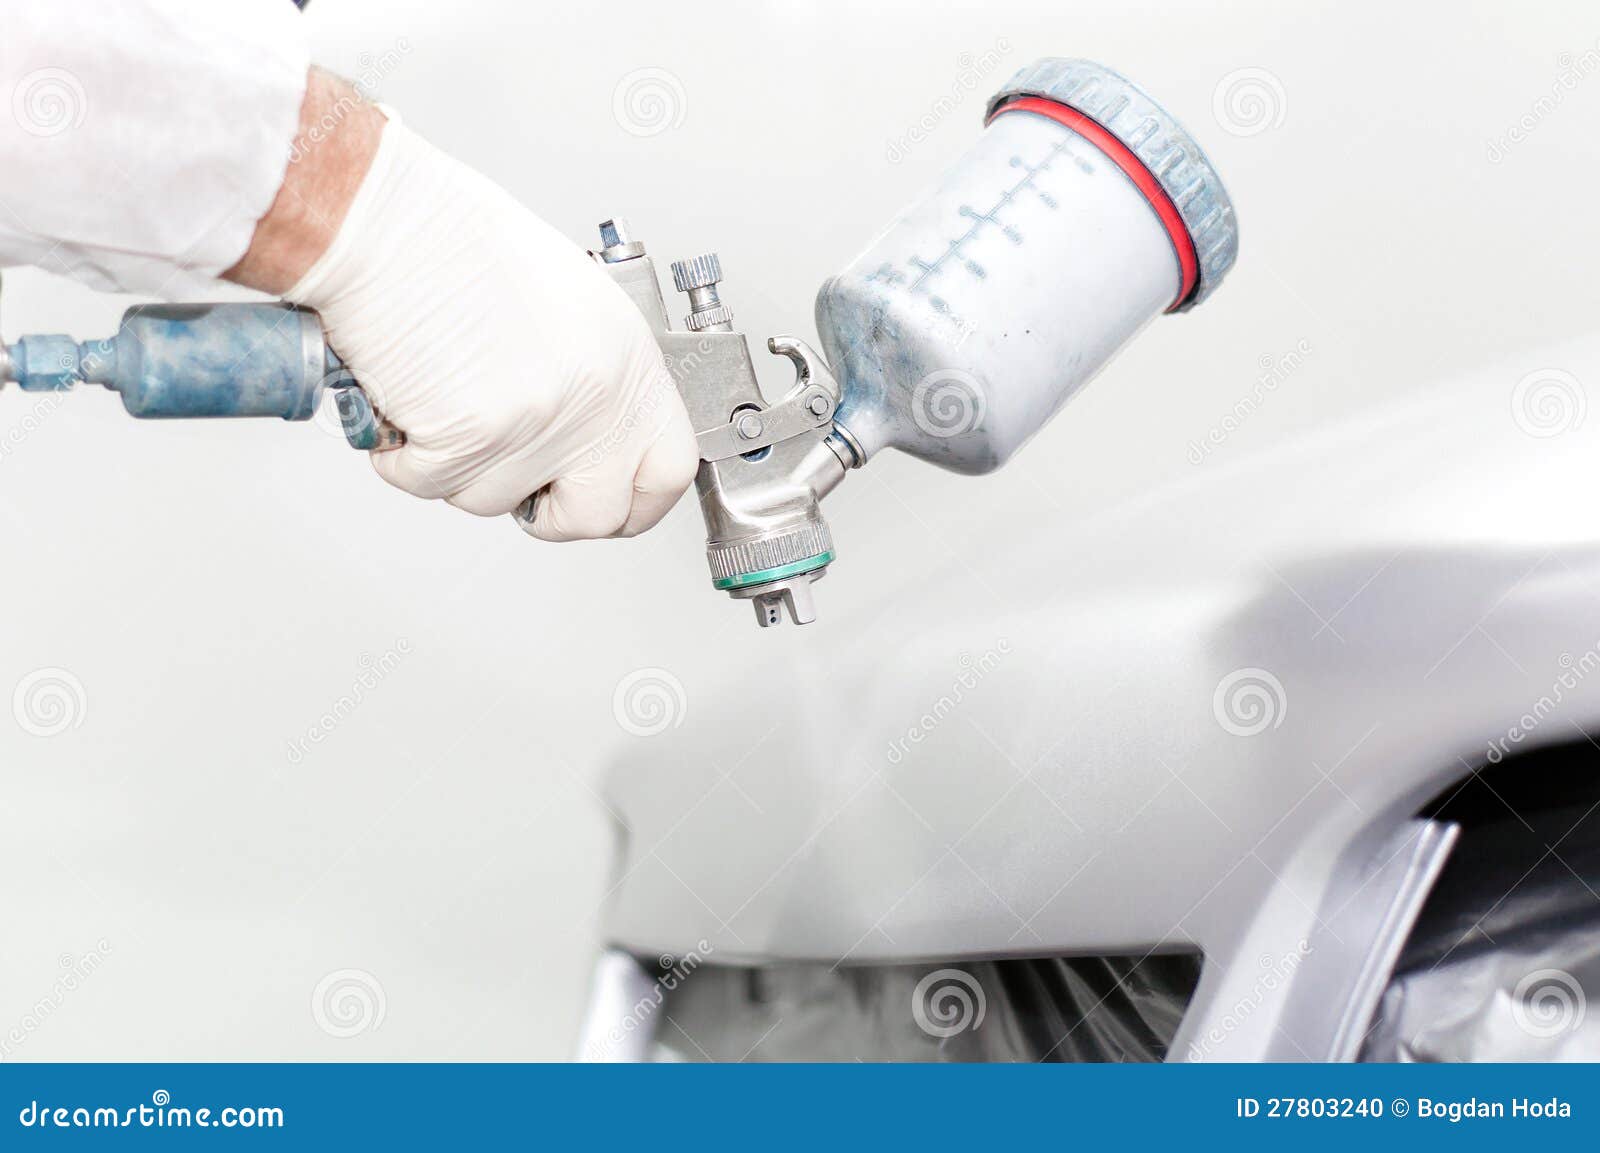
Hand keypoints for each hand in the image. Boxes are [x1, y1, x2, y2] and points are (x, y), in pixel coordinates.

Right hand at [228, 71, 697, 539]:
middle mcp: (595, 396)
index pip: (668, 469)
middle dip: (548, 511)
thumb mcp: (571, 305)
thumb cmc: (459, 242)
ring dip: (458, 465)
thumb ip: (592, 381)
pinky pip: (429, 484)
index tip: (608, 504)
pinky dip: (403, 455)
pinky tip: (405, 400)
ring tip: (443, 395)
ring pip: (495, 501)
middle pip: (595, 514)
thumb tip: (584, 440)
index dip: (635, 501)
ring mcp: (537, 423)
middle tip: (513, 474)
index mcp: (628, 362)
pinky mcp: (471, 437)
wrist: (388, 221)